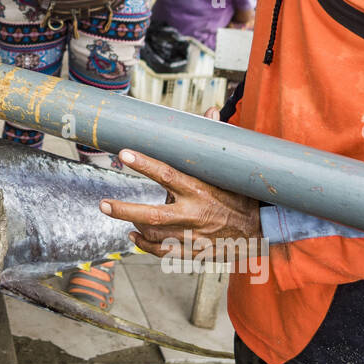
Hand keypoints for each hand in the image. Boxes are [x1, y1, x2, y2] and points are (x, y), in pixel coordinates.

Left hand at [100, 148, 261, 263]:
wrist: (261, 232)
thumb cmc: (241, 196)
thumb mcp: (230, 171)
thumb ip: (215, 143)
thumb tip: (211, 111)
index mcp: (200, 190)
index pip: (168, 174)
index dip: (145, 164)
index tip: (124, 154)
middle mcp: (194, 214)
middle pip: (153, 214)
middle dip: (125, 210)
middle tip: (103, 204)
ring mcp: (192, 236)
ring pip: (154, 234)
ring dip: (134, 224)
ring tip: (121, 214)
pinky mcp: (193, 252)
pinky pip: (162, 251)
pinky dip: (144, 245)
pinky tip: (133, 235)